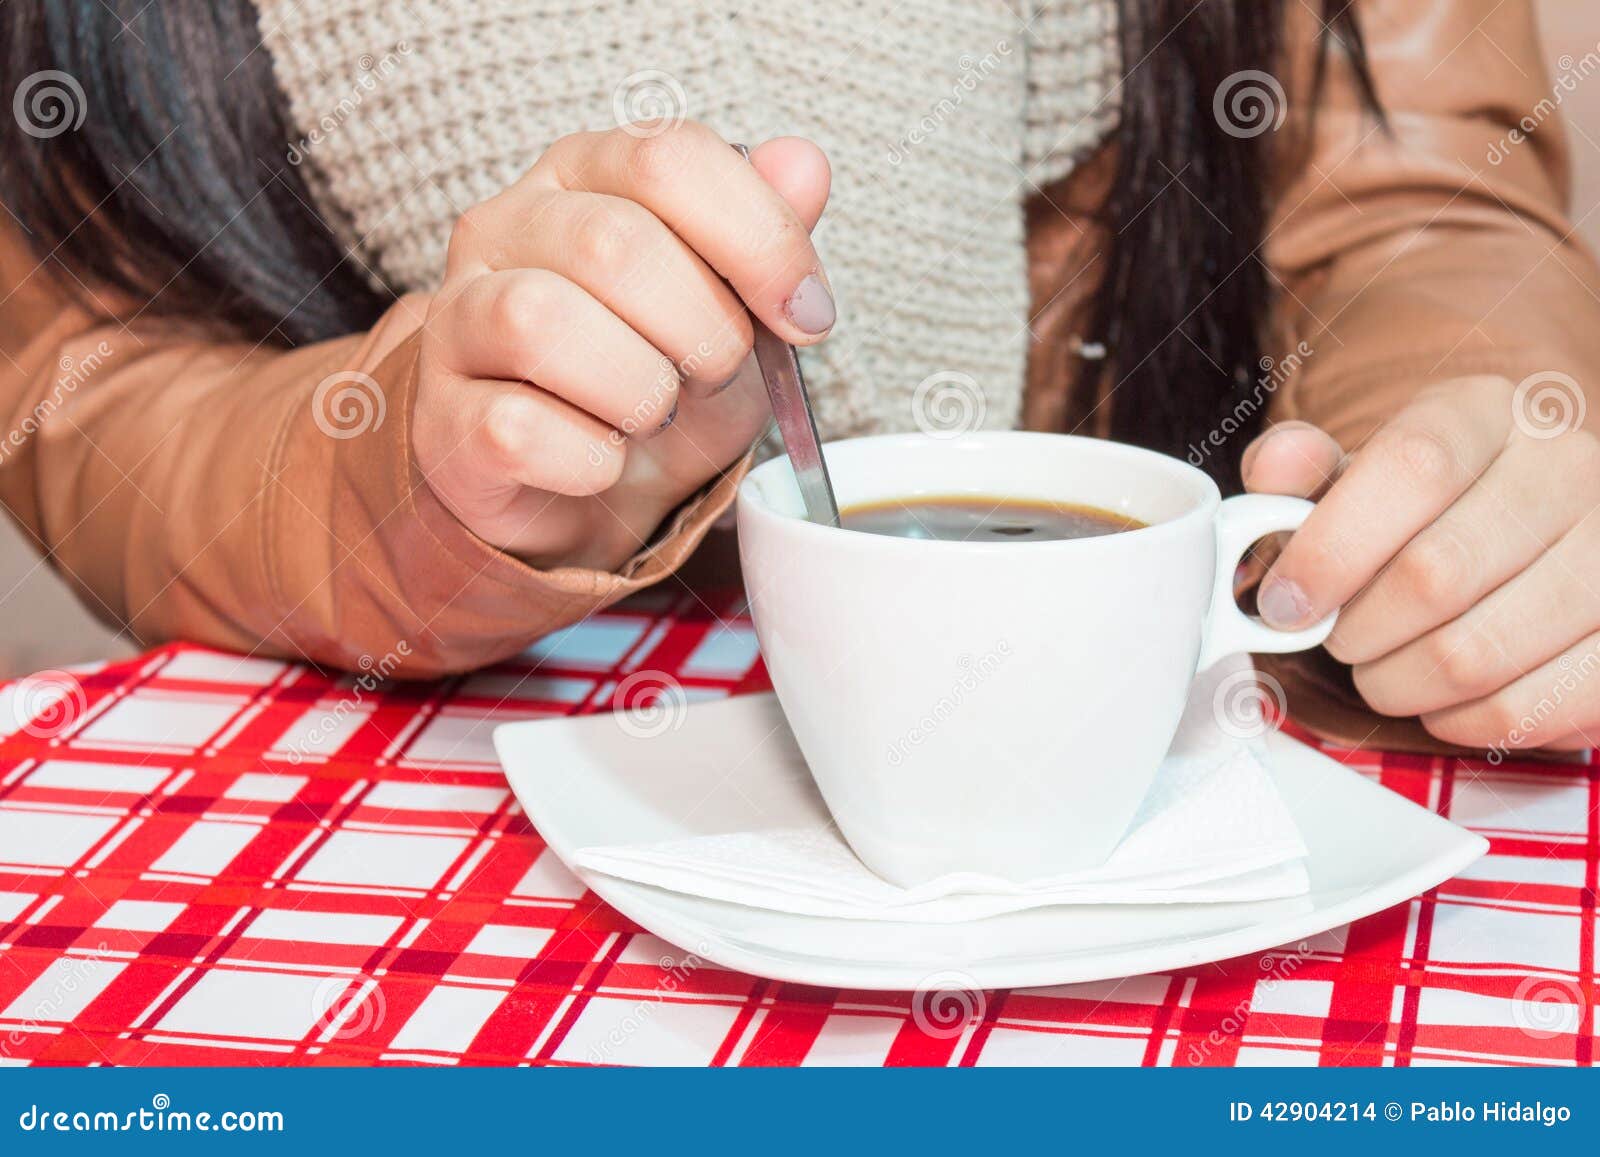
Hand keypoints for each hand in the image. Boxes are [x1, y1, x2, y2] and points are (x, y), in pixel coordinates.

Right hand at [412, 125, 833, 568]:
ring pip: (543, 322)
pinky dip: (590, 460)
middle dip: (703, 329)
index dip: (761, 239)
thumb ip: (767, 232)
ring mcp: (458, 319)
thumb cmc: (653, 382)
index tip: (807, 315)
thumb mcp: (733, 308)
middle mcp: (504, 227)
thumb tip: (804, 165)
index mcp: (583, 175)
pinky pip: (516, 429)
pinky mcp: (441, 416)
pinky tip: (604, 462)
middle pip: (614, 243)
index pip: (669, 158)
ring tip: (655, 415)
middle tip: (715, 375)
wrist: (581, 493)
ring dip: (640, 391)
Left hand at [1242, 374, 1599, 752]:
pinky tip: (1443, 697)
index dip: (1333, 547)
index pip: (1413, 467)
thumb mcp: (1358, 474)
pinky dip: (1460, 720)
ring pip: (1473, 655)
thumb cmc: (1425, 513)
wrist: (1532, 537)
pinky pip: (1524, 708)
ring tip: (1383, 669)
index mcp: (1488, 413)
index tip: (1285, 602)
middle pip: (1435, 575)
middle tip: (1336, 638)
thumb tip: (1274, 467)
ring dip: (1398, 683)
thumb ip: (1304, 470)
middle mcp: (1568, 469)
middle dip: (1355, 629)